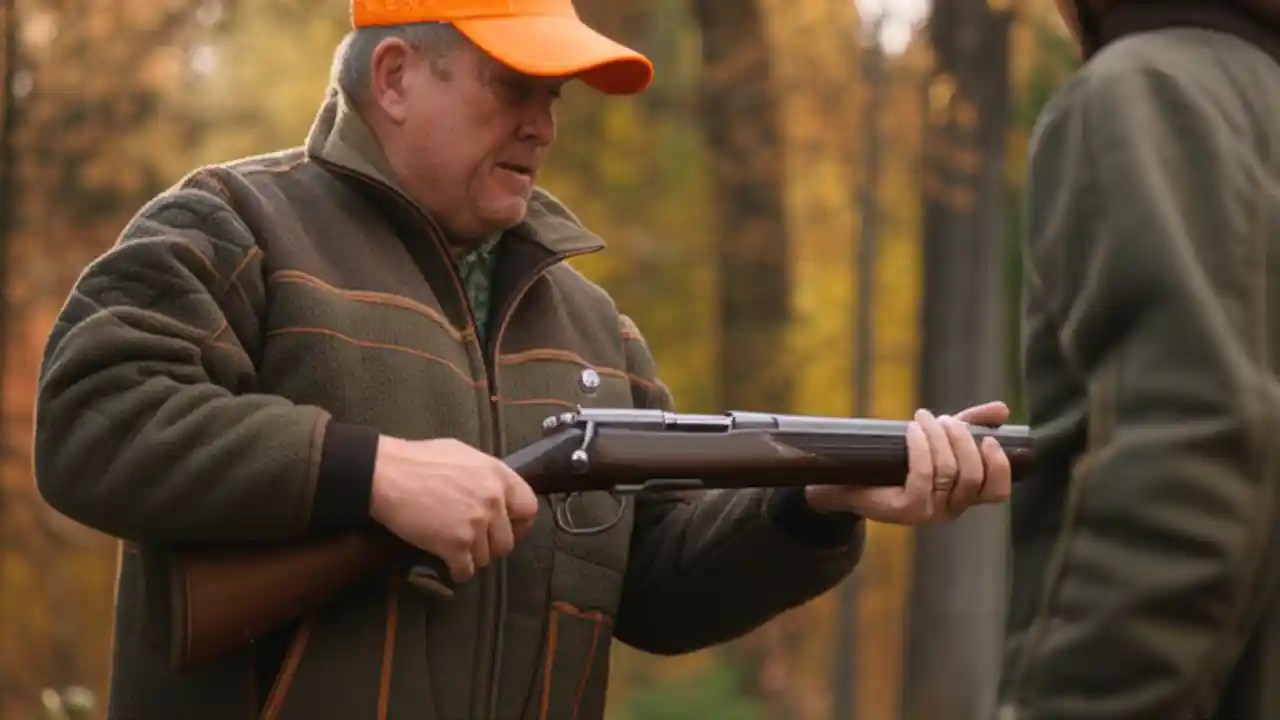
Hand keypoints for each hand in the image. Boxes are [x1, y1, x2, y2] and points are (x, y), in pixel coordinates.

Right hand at [369, 436, 538, 580]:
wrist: (388, 475)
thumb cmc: (419, 461)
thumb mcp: (463, 455)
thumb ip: (485, 475)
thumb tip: (494, 489)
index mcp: (498, 475)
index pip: (528, 508)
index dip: (519, 523)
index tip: (508, 529)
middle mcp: (493, 501)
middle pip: (507, 540)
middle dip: (491, 545)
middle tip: (475, 543)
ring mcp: (476, 524)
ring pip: (486, 557)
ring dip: (472, 557)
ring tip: (455, 549)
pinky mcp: (456, 545)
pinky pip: (466, 570)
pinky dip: (457, 571)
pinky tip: (448, 564)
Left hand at [805, 401, 1012, 524]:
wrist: (848, 482)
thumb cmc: (896, 461)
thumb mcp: (936, 441)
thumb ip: (970, 426)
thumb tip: (1003, 409)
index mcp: (963, 496)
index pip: (997, 492)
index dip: (1000, 466)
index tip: (990, 438)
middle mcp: (950, 509)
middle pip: (973, 476)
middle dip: (963, 440)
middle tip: (945, 420)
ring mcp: (929, 512)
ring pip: (948, 472)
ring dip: (939, 437)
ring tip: (924, 417)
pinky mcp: (906, 510)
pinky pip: (923, 475)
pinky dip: (921, 447)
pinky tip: (913, 429)